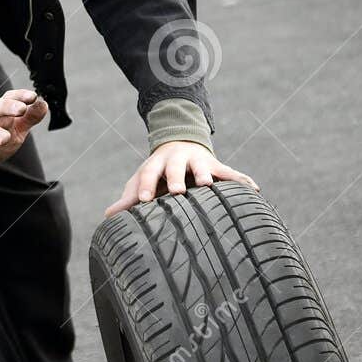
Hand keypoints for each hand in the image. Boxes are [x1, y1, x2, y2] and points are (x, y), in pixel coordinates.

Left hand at [104, 141, 259, 216]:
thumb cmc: (158, 173)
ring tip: (209, 186)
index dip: (146, 186)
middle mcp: (178, 159)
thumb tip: (108, 217)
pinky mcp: (217, 166)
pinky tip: (253, 190)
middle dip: (177, 178)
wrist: (180, 144)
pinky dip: (242, 181)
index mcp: (157, 164)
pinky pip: (231, 174)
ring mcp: (199, 161)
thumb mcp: (143, 181)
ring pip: (203, 166)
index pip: (149, 174)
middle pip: (176, 167)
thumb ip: (130, 198)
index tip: (144, 201)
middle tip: (177, 192)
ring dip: (207, 175)